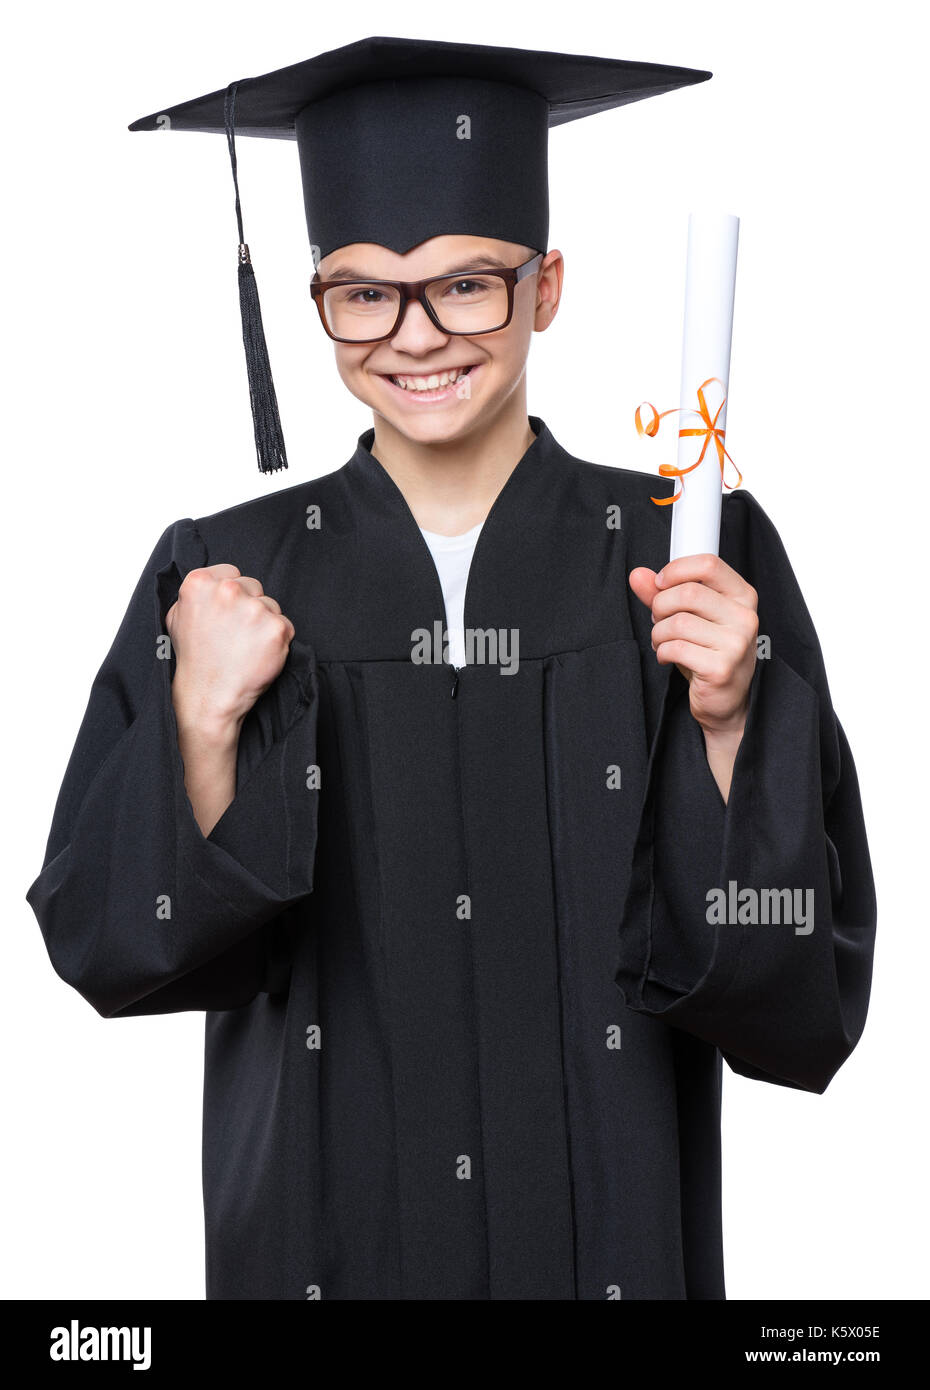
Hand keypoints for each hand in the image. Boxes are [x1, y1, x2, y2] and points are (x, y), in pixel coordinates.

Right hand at [166, 564, 295, 735]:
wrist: (208, 696)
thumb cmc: (194, 660)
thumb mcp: (177, 617)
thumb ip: (197, 593)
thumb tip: (212, 582)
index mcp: (200, 582)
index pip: (232, 574)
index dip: (232, 595)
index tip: (226, 614)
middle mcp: (228, 591)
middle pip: (254, 586)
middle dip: (249, 607)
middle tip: (235, 635)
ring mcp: (254, 609)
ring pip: (271, 606)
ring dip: (264, 624)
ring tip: (245, 647)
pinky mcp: (276, 628)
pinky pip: (285, 626)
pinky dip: (277, 641)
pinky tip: (259, 655)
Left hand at [629, 554, 757, 735]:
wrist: (725, 701)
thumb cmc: (709, 654)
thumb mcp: (690, 617)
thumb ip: (664, 594)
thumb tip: (638, 575)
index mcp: (742, 596)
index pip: (708, 564)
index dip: (676, 571)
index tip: (660, 584)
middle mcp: (745, 617)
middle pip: (687, 592)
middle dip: (660, 605)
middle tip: (658, 619)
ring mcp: (736, 643)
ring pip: (678, 622)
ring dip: (658, 633)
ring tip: (662, 642)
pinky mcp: (721, 668)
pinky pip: (676, 648)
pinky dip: (663, 652)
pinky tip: (668, 657)